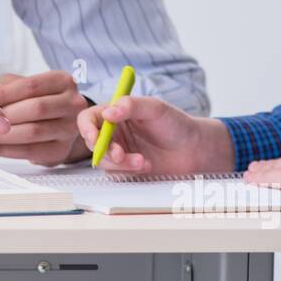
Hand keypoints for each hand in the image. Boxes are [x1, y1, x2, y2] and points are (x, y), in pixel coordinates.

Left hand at [0, 71, 90, 166]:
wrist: (60, 125)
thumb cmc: (40, 102)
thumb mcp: (26, 88)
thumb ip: (5, 86)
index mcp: (62, 82)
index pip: (30, 86)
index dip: (3, 94)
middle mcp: (72, 104)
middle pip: (35, 109)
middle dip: (1, 116)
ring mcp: (69, 129)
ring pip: (32, 132)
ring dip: (0, 136)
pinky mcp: (61, 151)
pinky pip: (30, 151)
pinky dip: (5, 150)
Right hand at [76, 95, 233, 174]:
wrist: (194, 150)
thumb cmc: (176, 124)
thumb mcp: (155, 108)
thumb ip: (130, 105)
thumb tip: (108, 113)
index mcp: (115, 113)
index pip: (89, 119)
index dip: (86, 128)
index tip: (94, 137)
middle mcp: (113, 132)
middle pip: (92, 142)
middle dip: (104, 150)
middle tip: (120, 154)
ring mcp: (118, 151)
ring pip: (103, 161)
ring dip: (120, 163)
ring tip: (142, 161)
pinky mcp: (125, 169)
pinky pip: (115, 174)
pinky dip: (128, 172)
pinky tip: (146, 165)